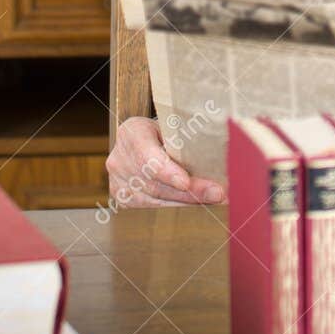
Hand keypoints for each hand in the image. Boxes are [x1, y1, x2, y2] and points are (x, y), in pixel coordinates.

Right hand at [106, 116, 225, 207]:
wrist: (140, 140)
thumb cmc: (163, 130)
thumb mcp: (171, 126)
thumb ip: (184, 139)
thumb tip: (216, 155)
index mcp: (131, 133)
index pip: (147, 156)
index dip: (166, 172)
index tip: (186, 183)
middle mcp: (119, 159)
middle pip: (156, 182)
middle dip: (190, 191)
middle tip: (217, 193)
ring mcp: (118, 181)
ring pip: (156, 199)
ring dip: (187, 202)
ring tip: (214, 199)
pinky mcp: (122, 198)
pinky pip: (152, 207)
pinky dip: (176, 205)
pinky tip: (196, 204)